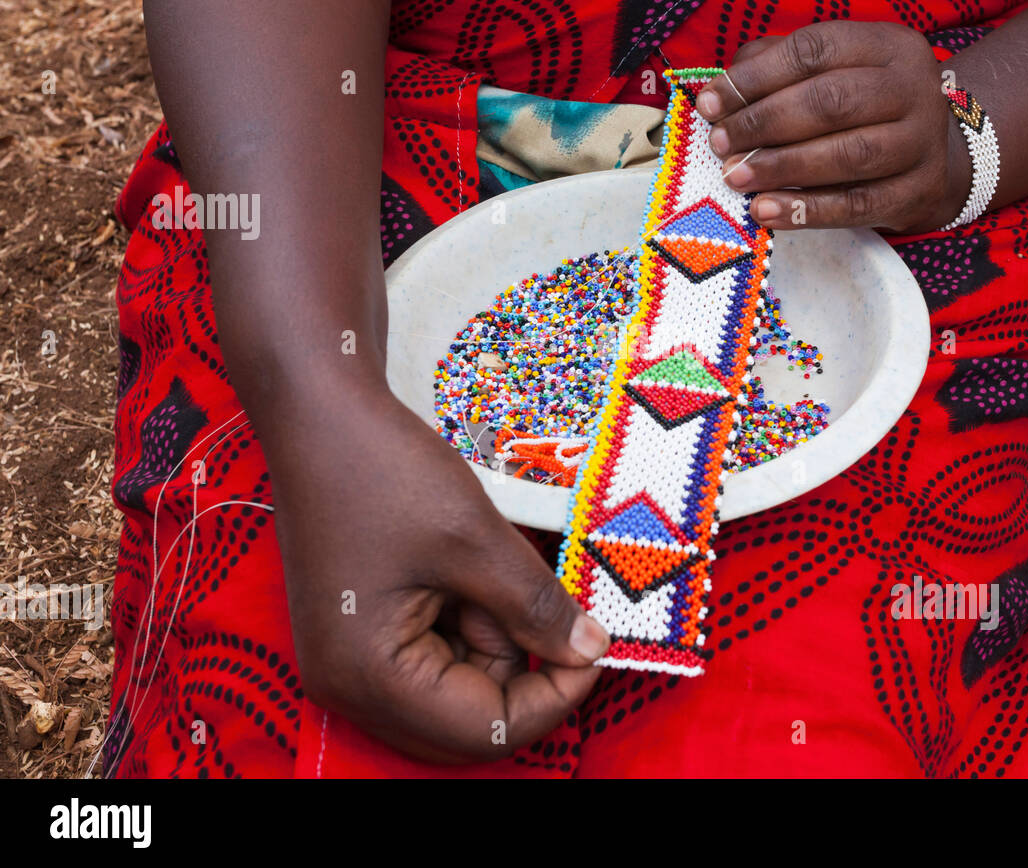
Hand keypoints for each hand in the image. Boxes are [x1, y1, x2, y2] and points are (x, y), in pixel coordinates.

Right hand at [262, 379, 609, 763]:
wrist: (317, 412)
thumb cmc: (383, 470)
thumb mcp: (476, 540)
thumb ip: (535, 606)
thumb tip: (592, 653)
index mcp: (368, 676)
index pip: (483, 732)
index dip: (552, 698)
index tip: (593, 646)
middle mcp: (348, 688)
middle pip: (467, 722)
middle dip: (518, 666)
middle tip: (535, 594)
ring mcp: (349, 664)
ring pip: (457, 687)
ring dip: (492, 636)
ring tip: (481, 563)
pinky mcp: (359, 636)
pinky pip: (434, 656)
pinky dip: (468, 621)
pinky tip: (462, 566)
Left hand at [696, 21, 971, 233]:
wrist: (937, 157)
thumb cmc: (864, 108)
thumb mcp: (833, 70)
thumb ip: (776, 67)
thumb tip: (721, 92)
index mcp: (888, 45)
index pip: (815, 50)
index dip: (756, 77)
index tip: (712, 104)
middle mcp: (912, 87)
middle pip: (832, 101)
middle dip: (764, 123)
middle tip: (720, 145)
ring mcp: (922, 142)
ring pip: (848, 154)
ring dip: (782, 167)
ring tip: (735, 176)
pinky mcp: (918, 192)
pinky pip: (857, 205)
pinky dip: (806, 211)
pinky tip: (765, 211)